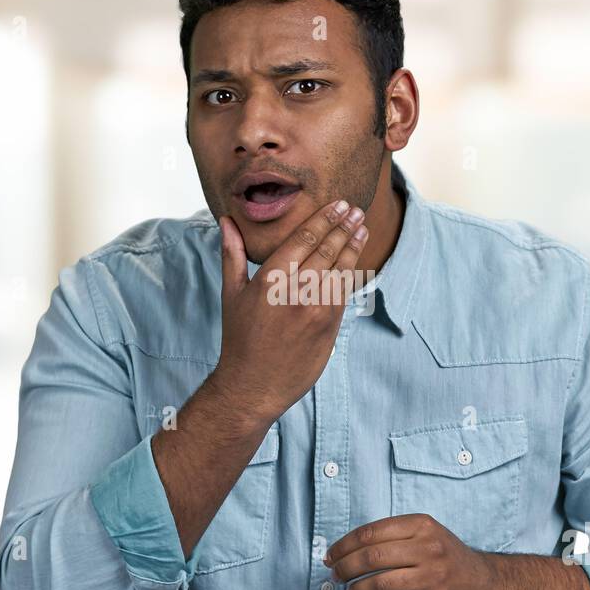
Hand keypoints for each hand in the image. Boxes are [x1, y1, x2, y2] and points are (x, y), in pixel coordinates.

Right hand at [211, 199, 368, 424]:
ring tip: (362, 228)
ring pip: (341, 269)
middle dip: (344, 226)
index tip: (338, 204)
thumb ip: (233, 254)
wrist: (254, 386)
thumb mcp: (230, 294)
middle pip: (328, 249)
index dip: (325, 218)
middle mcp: (296, 291)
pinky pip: (344, 292)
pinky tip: (356, 260)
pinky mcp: (329, 327)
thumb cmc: (239, 338)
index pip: (305, 238)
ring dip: (354, 246)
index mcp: (270, 280)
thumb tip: (228, 221)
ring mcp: (316, 309)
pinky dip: (351, 273)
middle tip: (355, 210)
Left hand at [323, 514, 499, 589]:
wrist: (488, 586)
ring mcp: (434, 577)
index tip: (330, 556)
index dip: (343, 545)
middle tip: (336, 576)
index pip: (370, 533)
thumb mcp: (426, 535)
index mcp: (421, 525)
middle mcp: (428, 548)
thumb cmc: (448, 560)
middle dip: (345, 569)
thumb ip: (392, 537)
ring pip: (379, 585)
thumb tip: (345, 549)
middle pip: (371, 558)